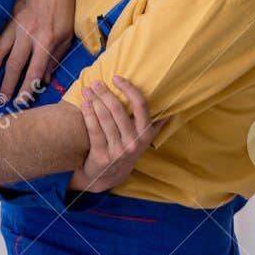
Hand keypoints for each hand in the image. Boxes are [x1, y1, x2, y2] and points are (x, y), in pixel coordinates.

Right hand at [0, 0, 76, 105]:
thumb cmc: (64, 7)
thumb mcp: (67, 34)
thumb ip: (55, 58)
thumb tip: (44, 79)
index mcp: (46, 41)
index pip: (34, 71)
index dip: (26, 89)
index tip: (20, 103)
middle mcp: (28, 35)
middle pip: (14, 65)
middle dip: (6, 85)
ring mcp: (15, 24)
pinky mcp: (6, 16)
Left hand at [69, 75, 165, 193]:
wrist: (107, 176)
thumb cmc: (125, 150)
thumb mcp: (143, 141)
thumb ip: (154, 126)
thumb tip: (171, 110)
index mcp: (145, 135)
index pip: (141, 106)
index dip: (129, 89)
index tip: (117, 78)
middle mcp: (134, 143)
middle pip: (118, 111)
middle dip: (105, 93)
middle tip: (96, 83)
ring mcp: (118, 150)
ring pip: (105, 119)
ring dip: (94, 101)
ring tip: (87, 90)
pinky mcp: (102, 156)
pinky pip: (94, 130)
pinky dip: (88, 114)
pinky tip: (84, 104)